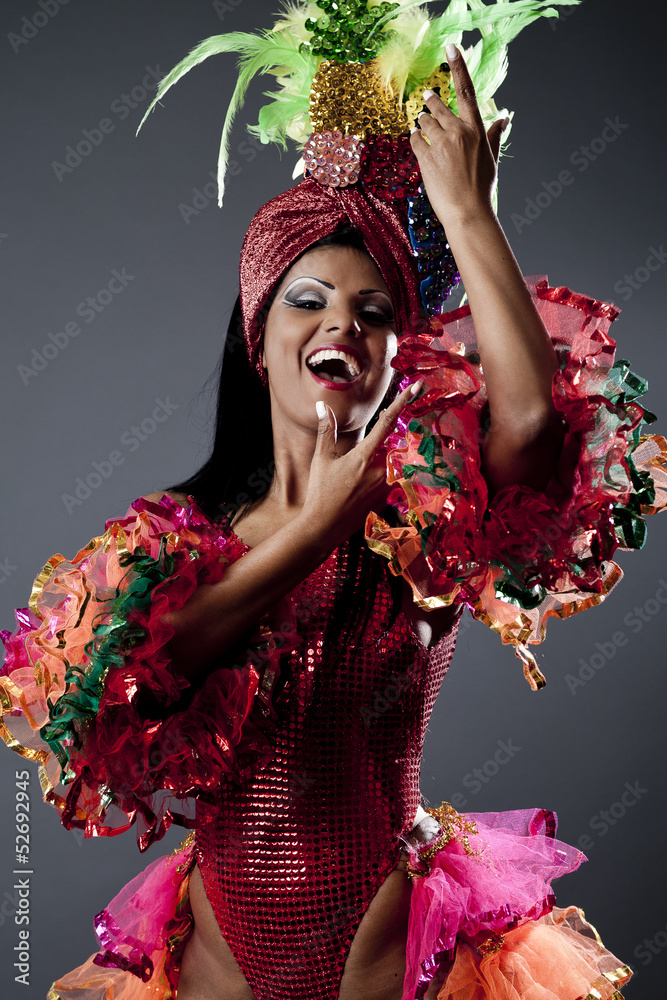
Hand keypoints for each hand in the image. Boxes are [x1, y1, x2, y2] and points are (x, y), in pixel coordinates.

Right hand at [299, 383, 420, 547]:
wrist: (324, 527)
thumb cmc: (320, 493)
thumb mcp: (321, 459)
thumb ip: (326, 430)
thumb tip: (322, 405)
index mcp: (364, 456)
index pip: (387, 422)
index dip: (402, 401)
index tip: (415, 387)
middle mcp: (381, 470)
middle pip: (394, 444)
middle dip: (383, 445)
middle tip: (358, 463)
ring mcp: (387, 486)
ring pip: (395, 462)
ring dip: (383, 462)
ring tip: (356, 479)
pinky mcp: (388, 499)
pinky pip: (394, 481)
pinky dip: (384, 479)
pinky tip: (361, 490)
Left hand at [409, 45, 508, 227]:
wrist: (467, 212)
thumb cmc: (481, 187)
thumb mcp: (492, 158)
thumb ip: (494, 134)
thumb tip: (506, 117)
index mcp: (476, 130)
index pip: (467, 91)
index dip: (458, 67)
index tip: (450, 48)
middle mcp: (458, 132)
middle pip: (438, 107)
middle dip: (431, 102)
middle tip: (427, 98)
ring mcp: (440, 145)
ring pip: (424, 122)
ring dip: (422, 124)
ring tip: (423, 128)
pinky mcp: (425, 158)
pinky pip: (414, 139)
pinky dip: (414, 139)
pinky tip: (417, 141)